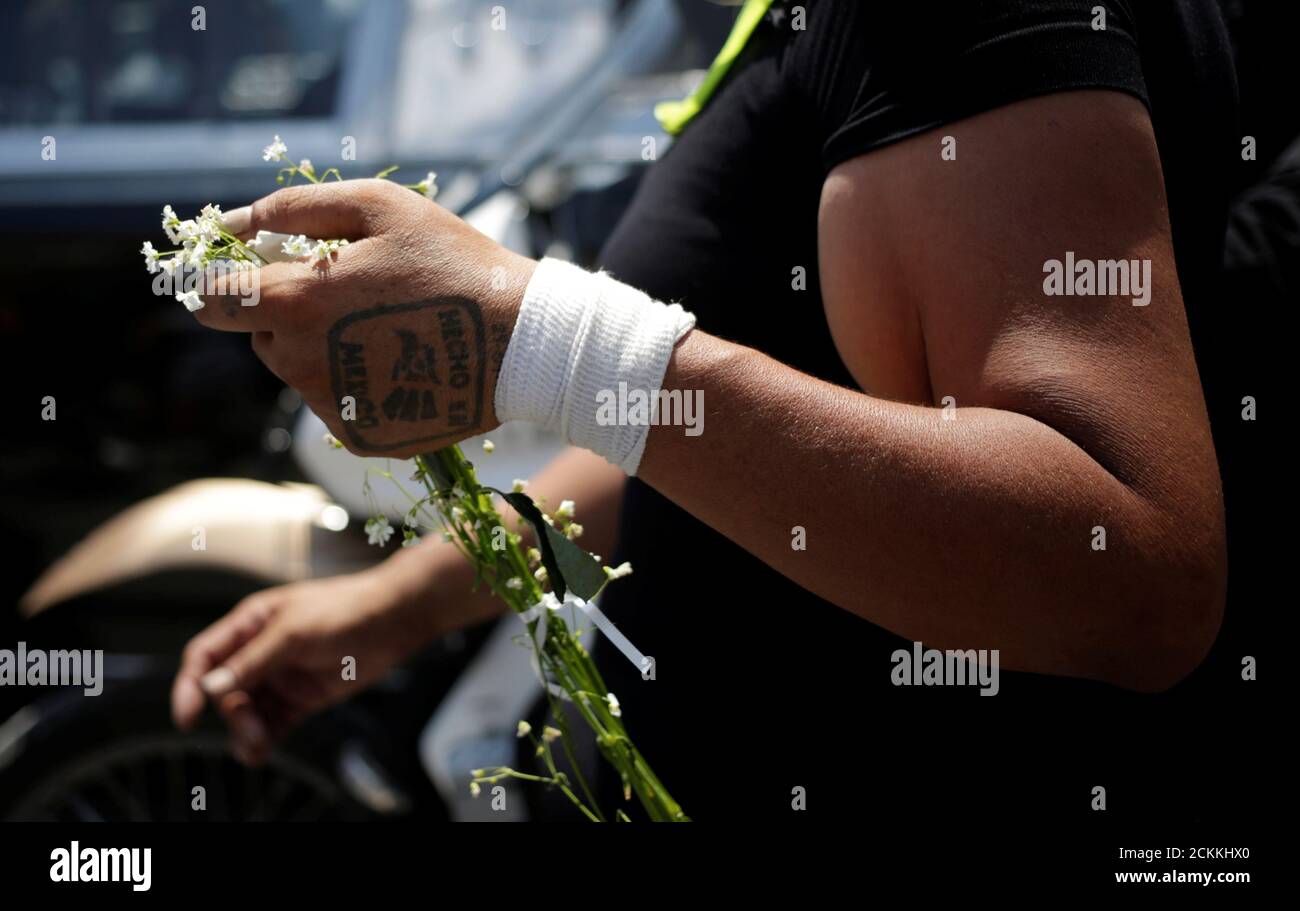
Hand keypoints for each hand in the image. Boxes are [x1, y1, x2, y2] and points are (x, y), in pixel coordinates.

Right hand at [170, 563, 439, 764]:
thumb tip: (213, 687)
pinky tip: (262, 752)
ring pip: (248, 712)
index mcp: (250, 624)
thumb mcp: (294, 631)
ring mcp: (280, 676)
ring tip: (257, 748)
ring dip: (247, 732)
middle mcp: (260, 652)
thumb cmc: (345, 608)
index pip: (205, 656)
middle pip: (226, 692)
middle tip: (250, 730)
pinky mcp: (301, 698)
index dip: (190, 685)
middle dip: (233, 715)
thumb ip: (254, 660)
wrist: (392, 620)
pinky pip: (274, 722)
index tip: (188, 716)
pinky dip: (266, 738)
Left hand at [196, 179, 536, 456]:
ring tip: (391, 328)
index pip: (210, 300)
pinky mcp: (360, 438)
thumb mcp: (378, 207)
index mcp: (293, 303)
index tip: (254, 273)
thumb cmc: (451, 261)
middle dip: (293, 312)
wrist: (522, 340)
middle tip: (357, 294)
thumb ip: (293, 208)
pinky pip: (338, 406)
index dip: (221, 282)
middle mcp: (298, 363)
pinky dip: (358, 386)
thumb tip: (230, 224)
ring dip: (325, 349)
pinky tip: (404, 364)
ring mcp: (329, 408)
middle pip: (263, 336)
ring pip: (300, 372)